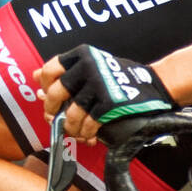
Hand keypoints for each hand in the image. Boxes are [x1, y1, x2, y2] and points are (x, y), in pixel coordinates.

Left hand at [35, 45, 174, 145]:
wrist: (155, 85)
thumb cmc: (119, 77)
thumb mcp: (91, 65)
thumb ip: (65, 71)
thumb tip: (35, 76)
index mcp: (81, 55)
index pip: (50, 70)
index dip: (46, 87)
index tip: (48, 96)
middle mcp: (88, 67)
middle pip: (56, 93)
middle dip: (53, 110)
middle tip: (55, 118)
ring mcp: (99, 85)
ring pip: (71, 114)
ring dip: (71, 127)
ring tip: (75, 131)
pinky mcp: (109, 103)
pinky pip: (89, 124)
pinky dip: (87, 133)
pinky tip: (89, 135)